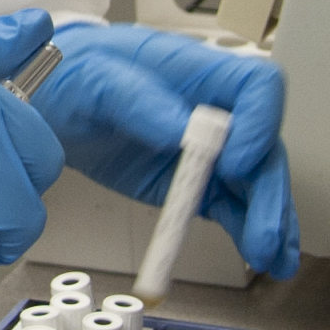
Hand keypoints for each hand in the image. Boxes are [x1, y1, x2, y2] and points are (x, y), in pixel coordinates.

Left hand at [34, 23, 300, 280]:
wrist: (55, 102)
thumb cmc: (76, 75)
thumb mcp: (94, 79)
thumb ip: (136, 98)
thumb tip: (181, 128)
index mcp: (196, 70)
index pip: (257, 85)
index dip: (260, 122)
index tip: (234, 162)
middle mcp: (214, 109)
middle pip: (263, 144)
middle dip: (269, 191)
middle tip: (264, 236)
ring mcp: (208, 150)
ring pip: (255, 182)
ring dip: (270, 220)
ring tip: (274, 259)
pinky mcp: (194, 184)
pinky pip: (233, 207)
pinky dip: (250, 231)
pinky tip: (269, 258)